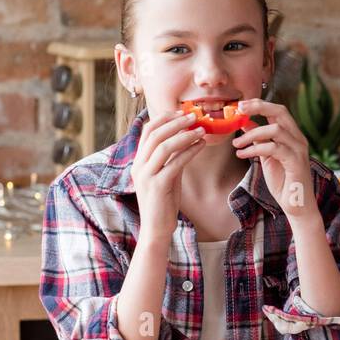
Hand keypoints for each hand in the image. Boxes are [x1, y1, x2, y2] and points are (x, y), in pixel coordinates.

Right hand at [132, 107, 205, 239]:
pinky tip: (201, 146)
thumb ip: (171, 157)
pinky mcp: (156, 186)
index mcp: (138, 161)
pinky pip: (175, 163)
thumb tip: (186, 137)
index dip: (164, 118)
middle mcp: (138, 166)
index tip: (181, 111)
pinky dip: (190, 151)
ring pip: (164, 147)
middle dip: (176, 122)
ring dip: (184, 135)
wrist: (156, 228)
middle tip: (194, 116)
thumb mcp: (166, 174)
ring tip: (201, 130)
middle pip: (154, 134)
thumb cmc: (163, 201)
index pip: (147, 131)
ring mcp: (145, 176)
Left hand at [230, 98, 317, 221]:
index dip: (260, 104)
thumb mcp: (266, 156)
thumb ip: (259, 139)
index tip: (241, 105)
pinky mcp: (295, 162)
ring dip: (251, 134)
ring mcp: (298, 150)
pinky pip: (273, 148)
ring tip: (236, 144)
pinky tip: (242, 155)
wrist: (296, 206)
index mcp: (292, 135)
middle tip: (239, 110)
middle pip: (281, 112)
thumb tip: (245, 122)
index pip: (278, 111)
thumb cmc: (283, 181)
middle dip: (258, 107)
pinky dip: (254, 149)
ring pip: (276, 129)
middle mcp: (298, 139)